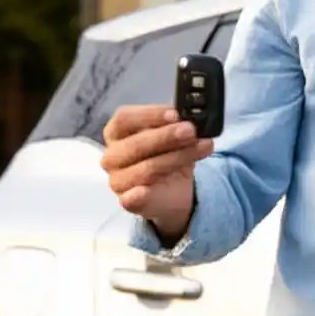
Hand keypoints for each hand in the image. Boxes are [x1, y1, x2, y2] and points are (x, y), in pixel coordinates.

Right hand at [100, 104, 214, 241]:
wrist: (173, 189)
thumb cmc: (167, 155)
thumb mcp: (172, 135)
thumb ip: (176, 125)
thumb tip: (191, 119)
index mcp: (116, 133)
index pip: (124, 118)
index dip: (150, 115)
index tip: (176, 114)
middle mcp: (112, 156)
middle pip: (136, 143)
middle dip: (167, 136)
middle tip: (191, 131)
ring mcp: (118, 180)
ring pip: (146, 168)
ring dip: (178, 157)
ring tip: (202, 148)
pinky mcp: (128, 201)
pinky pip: (130, 198)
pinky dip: (138, 194)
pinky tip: (144, 190)